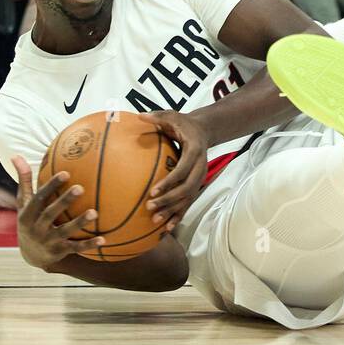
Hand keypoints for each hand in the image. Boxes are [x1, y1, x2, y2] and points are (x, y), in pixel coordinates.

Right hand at [13, 156, 104, 271]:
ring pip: (64, 232)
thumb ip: (24, 180)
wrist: (31, 255)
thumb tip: (15, 155)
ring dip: (79, 223)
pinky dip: (88, 245)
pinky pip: (75, 248)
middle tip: (80, 188)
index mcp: (28, 214)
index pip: (39, 198)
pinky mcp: (59, 251)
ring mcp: (48, 241)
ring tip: (95, 213)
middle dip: (64, 202)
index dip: (51, 186)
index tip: (66, 172)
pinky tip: (104, 239)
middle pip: (50, 214)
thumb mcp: (24, 203)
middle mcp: (36, 228)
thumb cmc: (30, 220)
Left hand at [143, 110, 208, 228]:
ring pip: (188, 199)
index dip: (169, 182)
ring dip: (173, 211)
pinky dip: (179, 215)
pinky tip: (166, 228)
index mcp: (195, 150)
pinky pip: (188, 202)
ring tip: (156, 222)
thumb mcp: (172, 116)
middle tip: (150, 208)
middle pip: (187, 189)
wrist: (203, 130)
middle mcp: (201, 166)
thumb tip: (139, 116)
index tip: (153, 191)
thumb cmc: (183, 123)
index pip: (183, 170)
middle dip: (169, 200)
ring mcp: (200, 177)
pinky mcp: (196, 184)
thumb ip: (157, 117)